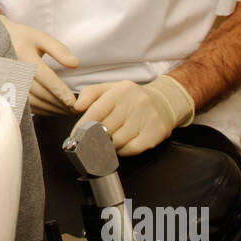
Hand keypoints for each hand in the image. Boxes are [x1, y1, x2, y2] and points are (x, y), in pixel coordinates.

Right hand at [0, 15, 79, 115]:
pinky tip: (52, 110)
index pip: (45, 77)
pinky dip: (41, 110)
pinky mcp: (6, 90)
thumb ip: (59, 50)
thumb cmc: (22, 38)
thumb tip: (75, 64)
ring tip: (67, 111)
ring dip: (51, 109)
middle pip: (40, 92)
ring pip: (33, 102)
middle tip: (75, 109)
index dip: (59, 91)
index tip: (73, 102)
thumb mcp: (40, 37)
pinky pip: (25, 105)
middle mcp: (14, 70)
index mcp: (24, 55)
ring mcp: (8, 82)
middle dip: (59, 103)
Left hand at [74, 75, 194, 155]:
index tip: (76, 136)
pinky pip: (132, 149)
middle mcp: (136, 102)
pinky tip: (122, 145)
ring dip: (109, 145)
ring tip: (109, 141)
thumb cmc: (131, 98)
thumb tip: (77, 107)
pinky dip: (123, 151)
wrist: (164, 102)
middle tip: (92, 141)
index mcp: (121, 90)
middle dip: (96, 137)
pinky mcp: (156, 133)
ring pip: (118, 141)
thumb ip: (89, 94)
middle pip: (106, 129)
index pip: (96, 112)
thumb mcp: (110, 89)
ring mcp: (148, 118)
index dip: (83, 127)